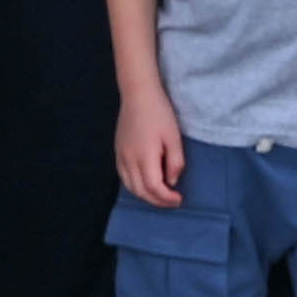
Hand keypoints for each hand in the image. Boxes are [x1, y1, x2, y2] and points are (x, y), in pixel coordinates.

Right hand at [115, 89, 189, 205]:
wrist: (138, 95)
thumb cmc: (159, 113)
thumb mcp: (174, 137)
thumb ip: (175, 162)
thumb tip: (172, 181)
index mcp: (145, 157)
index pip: (154, 188)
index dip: (167, 198)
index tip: (179, 199)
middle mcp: (129, 161)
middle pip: (141, 191)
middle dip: (157, 201)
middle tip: (172, 201)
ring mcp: (121, 157)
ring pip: (130, 187)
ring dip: (146, 196)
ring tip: (160, 195)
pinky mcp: (117, 152)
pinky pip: (124, 177)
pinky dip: (135, 186)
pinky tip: (145, 184)